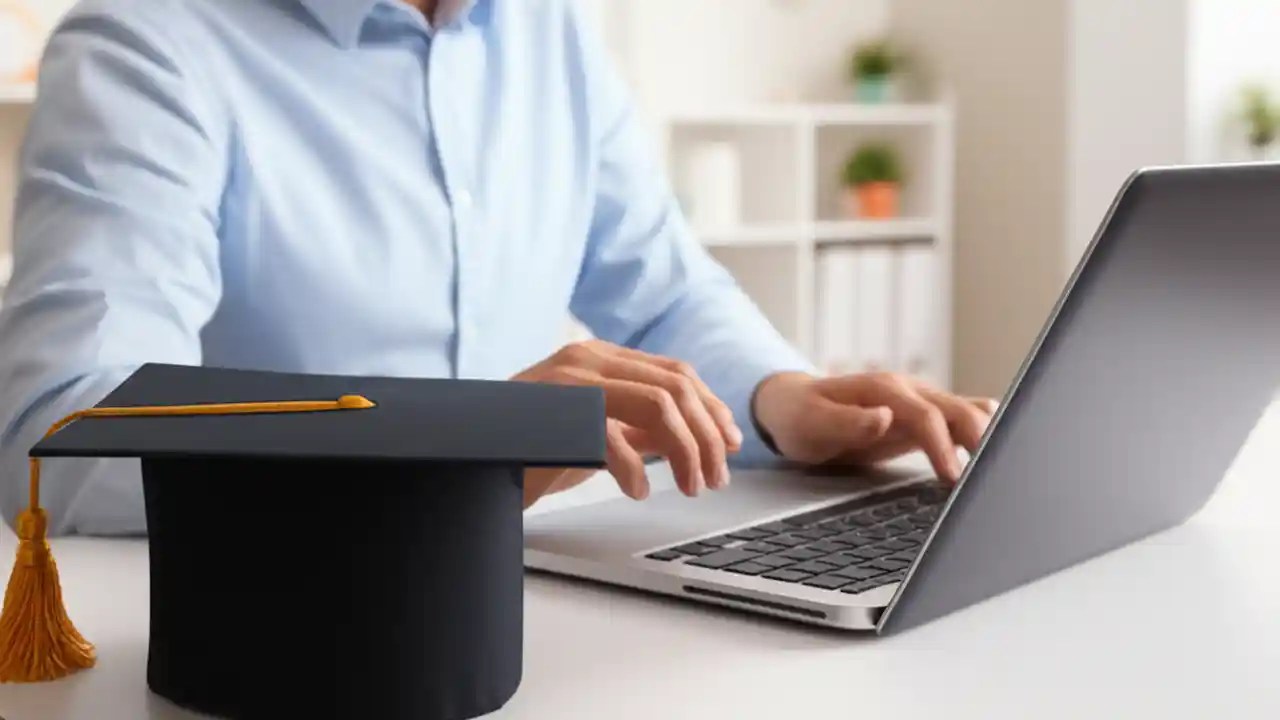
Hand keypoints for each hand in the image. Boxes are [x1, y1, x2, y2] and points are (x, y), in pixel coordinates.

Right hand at [513, 340, 742, 508]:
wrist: (470, 455)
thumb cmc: (531, 444)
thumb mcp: (595, 430)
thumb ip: (639, 424)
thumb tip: (695, 437)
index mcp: (599, 357)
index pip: (676, 372)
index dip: (712, 409)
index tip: (731, 444)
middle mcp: (587, 360)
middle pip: (676, 388)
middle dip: (707, 436)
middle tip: (716, 478)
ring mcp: (569, 384)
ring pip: (658, 406)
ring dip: (686, 452)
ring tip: (691, 487)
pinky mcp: (554, 416)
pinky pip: (614, 439)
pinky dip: (635, 470)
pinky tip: (638, 491)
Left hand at [752, 372, 998, 481]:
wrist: (793, 406)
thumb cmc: (800, 417)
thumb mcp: (811, 422)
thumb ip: (846, 421)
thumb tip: (884, 417)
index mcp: (884, 390)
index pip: (927, 416)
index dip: (944, 447)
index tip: (954, 479)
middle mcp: (908, 391)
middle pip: (960, 411)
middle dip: (981, 441)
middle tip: (994, 480)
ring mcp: (920, 403)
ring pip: (968, 413)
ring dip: (989, 438)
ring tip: (1004, 473)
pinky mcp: (925, 419)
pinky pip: (962, 422)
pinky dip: (983, 437)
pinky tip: (997, 460)